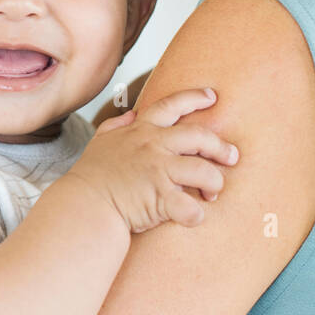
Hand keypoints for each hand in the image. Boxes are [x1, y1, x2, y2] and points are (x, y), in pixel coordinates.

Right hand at [66, 87, 239, 233]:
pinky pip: (191, 208)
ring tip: (212, 194)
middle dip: (221, 147)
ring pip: (205, 172)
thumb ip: (116, 126)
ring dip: (215, 184)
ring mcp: (159, 172)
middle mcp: (153, 147)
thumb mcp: (100, 142)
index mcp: (141, 132)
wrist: (83, 205)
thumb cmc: (91, 177)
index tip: (212, 97)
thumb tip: (131, 114)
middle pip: (201, 137)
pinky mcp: (161, 199)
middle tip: (232, 157)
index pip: (171, 105)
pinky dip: (196, 215)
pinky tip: (192, 217)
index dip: (194, 98)